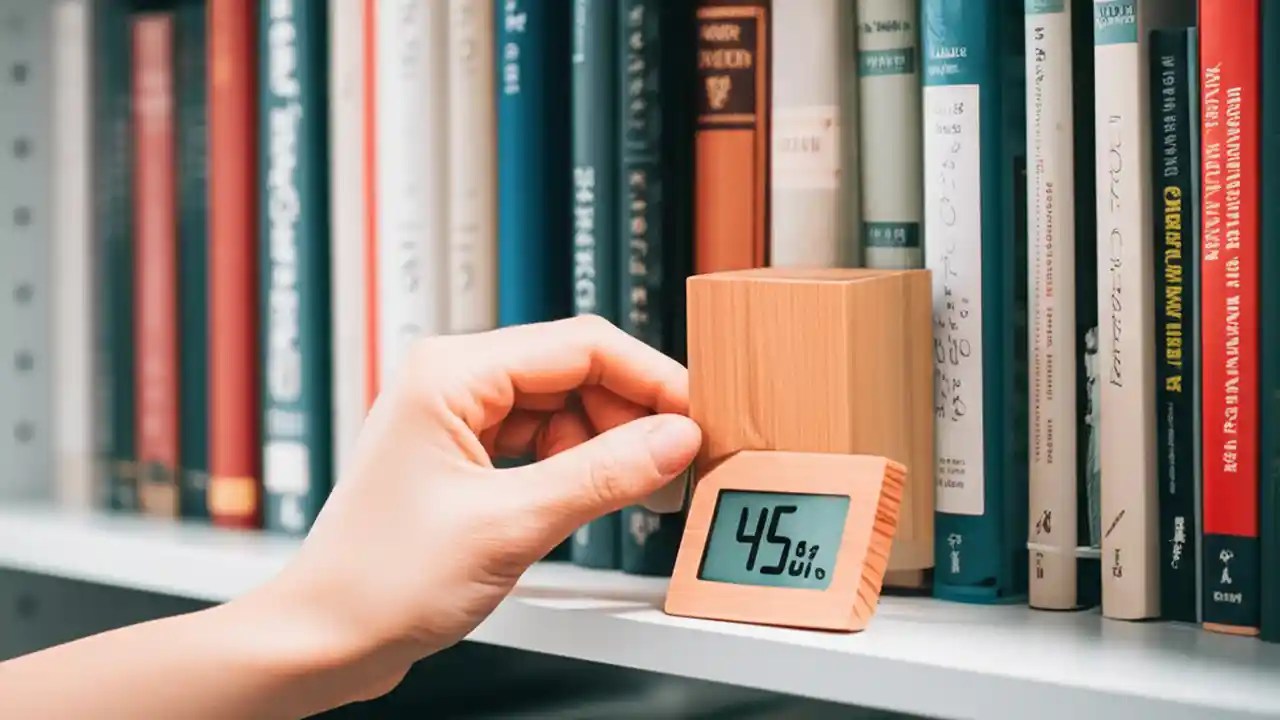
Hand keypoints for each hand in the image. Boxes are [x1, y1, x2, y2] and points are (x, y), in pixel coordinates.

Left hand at [254, 315, 702, 700]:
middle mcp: (452, 383)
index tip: (695, 412)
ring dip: (607, 445)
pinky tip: (599, 497)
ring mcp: (457, 420)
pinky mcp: (464, 458)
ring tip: (643, 488)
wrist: (326, 638)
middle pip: (574, 373)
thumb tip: (672, 439)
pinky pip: (541, 444)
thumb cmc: (380, 581)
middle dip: (631, 415)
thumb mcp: (509, 524)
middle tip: (678, 460)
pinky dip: (577, 467)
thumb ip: (602, 476)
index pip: (580, 345)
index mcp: (450, 373)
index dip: (648, 377)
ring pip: (562, 409)